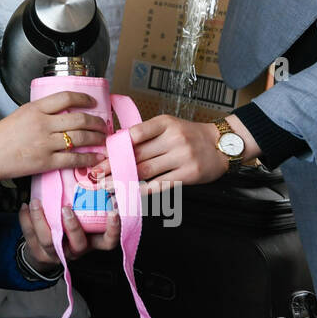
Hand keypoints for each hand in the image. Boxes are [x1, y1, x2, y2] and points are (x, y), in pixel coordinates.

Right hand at [0, 92, 109, 182]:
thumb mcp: (17, 114)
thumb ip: (36, 114)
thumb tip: (52, 116)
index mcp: (35, 109)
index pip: (66, 98)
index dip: (83, 99)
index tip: (92, 103)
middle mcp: (43, 123)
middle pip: (79, 118)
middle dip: (95, 122)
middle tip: (102, 124)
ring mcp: (46, 143)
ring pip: (80, 138)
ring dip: (96, 139)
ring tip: (102, 139)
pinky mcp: (46, 161)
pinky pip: (73, 158)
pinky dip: (88, 158)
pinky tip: (95, 158)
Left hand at [19, 200, 120, 268]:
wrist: (45, 250)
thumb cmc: (69, 227)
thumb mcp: (83, 218)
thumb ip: (89, 201)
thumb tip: (93, 167)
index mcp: (91, 241)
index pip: (109, 241)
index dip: (113, 229)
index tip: (113, 212)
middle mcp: (76, 249)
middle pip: (79, 244)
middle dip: (73, 226)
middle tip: (66, 208)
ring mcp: (57, 253)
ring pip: (49, 241)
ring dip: (42, 220)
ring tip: (35, 202)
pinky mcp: (38, 252)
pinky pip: (30, 237)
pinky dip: (26, 220)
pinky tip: (24, 207)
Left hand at [95, 115, 227, 193]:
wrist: (221, 144)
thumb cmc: (189, 135)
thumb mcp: (169, 126)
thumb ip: (146, 133)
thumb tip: (116, 143)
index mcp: (165, 123)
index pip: (135, 133)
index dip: (115, 146)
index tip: (100, 155)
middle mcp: (173, 138)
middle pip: (137, 154)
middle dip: (113, 166)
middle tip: (95, 175)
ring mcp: (182, 157)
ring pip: (145, 171)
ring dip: (123, 180)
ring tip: (106, 186)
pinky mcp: (188, 174)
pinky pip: (160, 184)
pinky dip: (142, 190)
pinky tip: (129, 194)